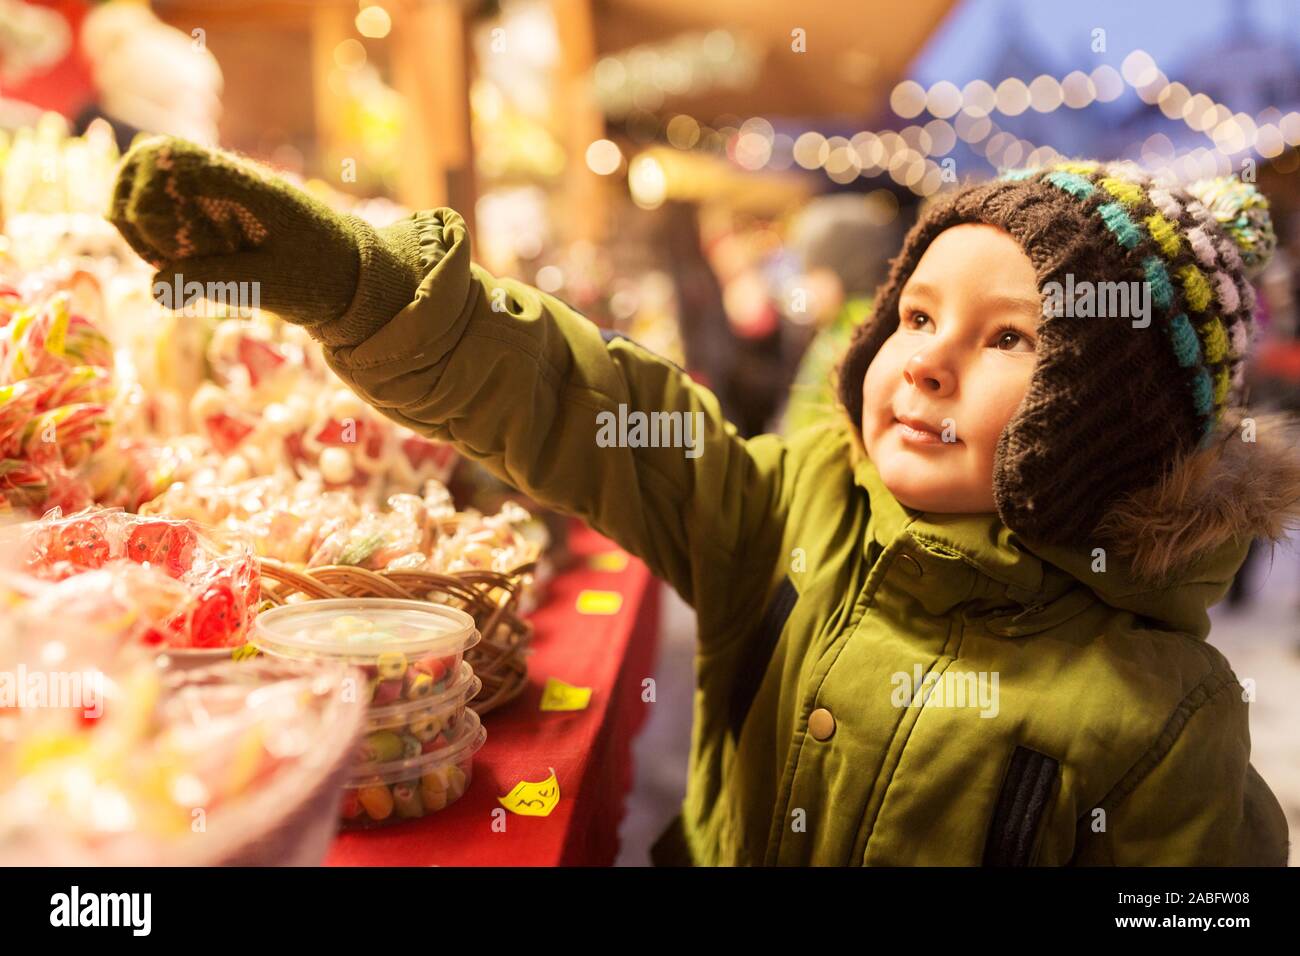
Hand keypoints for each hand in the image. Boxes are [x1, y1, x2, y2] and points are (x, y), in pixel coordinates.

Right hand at [109, 136, 420, 344]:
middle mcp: (225, 178)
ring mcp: (219, 192)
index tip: (156, 244)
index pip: (165, 158)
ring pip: (152, 183)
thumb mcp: (269, 285)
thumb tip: (155, 287)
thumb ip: (214, 281)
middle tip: (155, 255)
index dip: (142, 196)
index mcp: (240, 183)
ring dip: (142, 219)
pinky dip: (159, 230)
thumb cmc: (319, 277)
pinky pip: (170, 205)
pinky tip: (176, 263)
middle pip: (147, 164)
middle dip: (132, 207)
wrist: (354, 276)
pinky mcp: (219, 212)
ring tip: (166, 260)